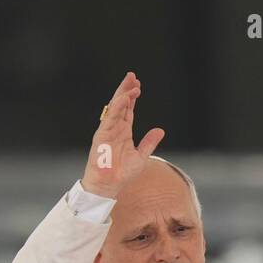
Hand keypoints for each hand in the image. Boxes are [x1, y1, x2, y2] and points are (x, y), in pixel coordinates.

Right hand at [81, 72, 165, 198]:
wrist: (110, 185)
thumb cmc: (122, 174)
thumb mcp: (141, 156)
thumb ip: (149, 142)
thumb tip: (160, 130)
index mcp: (124, 132)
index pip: (128, 110)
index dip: (133, 98)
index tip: (138, 86)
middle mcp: (115, 128)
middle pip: (121, 104)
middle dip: (126, 89)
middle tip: (132, 76)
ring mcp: (108, 130)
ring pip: (115, 107)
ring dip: (123, 94)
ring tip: (131, 83)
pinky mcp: (102, 134)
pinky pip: (110, 117)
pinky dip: (116, 106)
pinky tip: (123, 97)